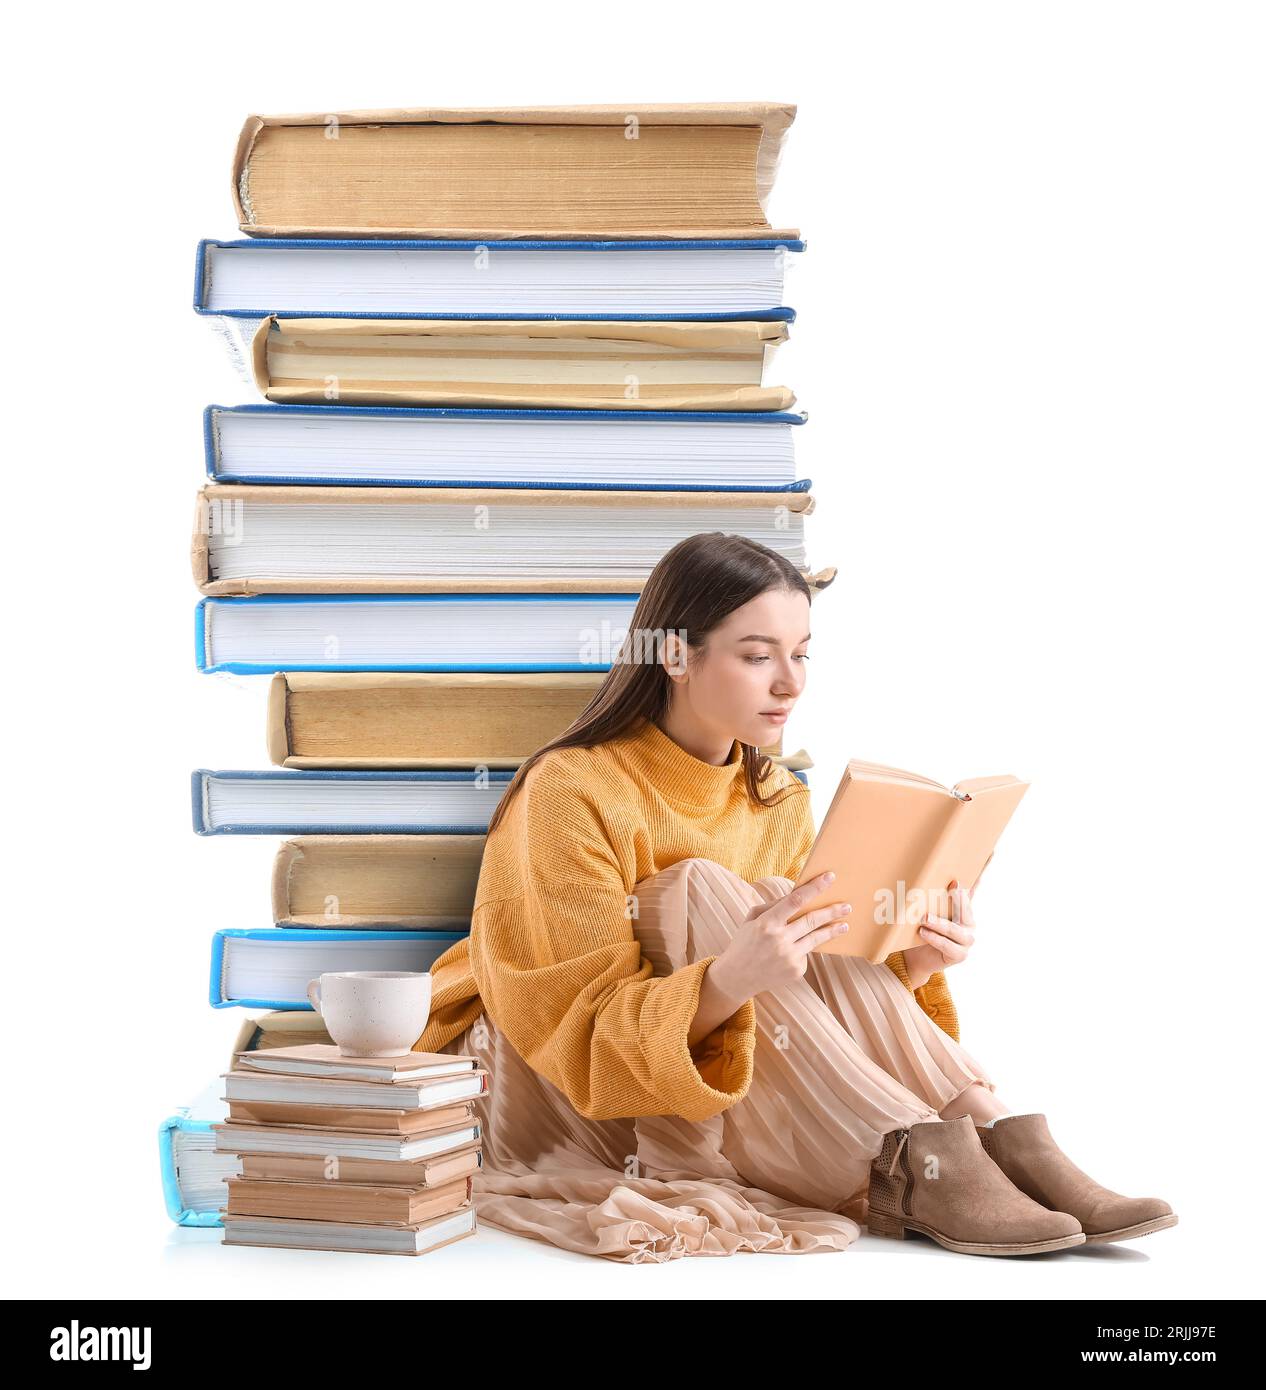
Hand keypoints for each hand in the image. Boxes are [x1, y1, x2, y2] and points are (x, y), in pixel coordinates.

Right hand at [709, 871, 851, 1002]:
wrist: (737, 978)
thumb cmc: (745, 943)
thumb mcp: (752, 919)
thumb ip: (773, 906)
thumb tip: (796, 895)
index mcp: (766, 923)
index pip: (795, 901)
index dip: (814, 888)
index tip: (829, 877)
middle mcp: (780, 940)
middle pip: (812, 920)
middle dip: (831, 911)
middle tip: (847, 906)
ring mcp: (789, 957)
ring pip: (816, 939)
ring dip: (832, 930)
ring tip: (844, 924)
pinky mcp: (796, 971)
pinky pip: (806, 954)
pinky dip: (805, 949)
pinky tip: (796, 951)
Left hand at [902, 880, 975, 986]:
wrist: (919, 956)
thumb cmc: (928, 929)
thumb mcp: (933, 911)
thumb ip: (940, 896)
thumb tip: (945, 876)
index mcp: (966, 912)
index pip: (968, 897)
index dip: (967, 887)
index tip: (957, 879)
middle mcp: (970, 926)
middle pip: (965, 913)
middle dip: (958, 901)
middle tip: (949, 890)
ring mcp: (966, 942)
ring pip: (956, 931)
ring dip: (940, 924)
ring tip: (925, 919)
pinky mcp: (959, 955)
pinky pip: (948, 946)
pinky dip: (935, 939)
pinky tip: (923, 932)